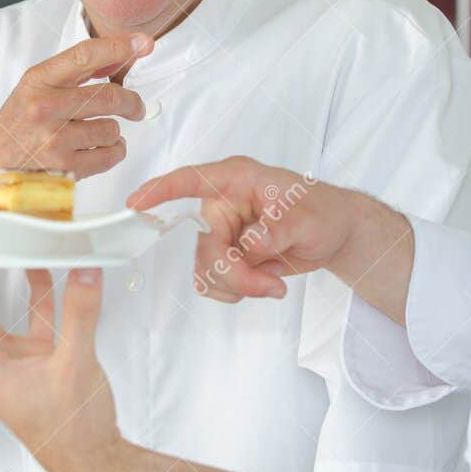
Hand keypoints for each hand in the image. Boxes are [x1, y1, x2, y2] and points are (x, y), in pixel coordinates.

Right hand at [0, 34, 152, 177]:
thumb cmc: (13, 131)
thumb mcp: (31, 93)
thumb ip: (70, 77)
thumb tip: (116, 61)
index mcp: (37, 82)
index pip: (84, 55)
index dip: (118, 47)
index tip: (142, 42)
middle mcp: (44, 107)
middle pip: (109, 95)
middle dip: (131, 102)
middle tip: (135, 108)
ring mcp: (54, 139)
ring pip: (112, 129)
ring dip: (114, 133)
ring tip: (98, 136)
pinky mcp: (64, 167)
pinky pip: (109, 155)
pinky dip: (112, 153)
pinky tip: (98, 152)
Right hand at [128, 156, 410, 304]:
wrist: (333, 234)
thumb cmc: (323, 212)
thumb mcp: (309, 218)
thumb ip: (279, 230)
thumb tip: (250, 243)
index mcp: (237, 180)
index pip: (193, 180)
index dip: (162, 190)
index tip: (137, 203)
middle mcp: (222, 205)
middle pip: (202, 244)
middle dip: (234, 273)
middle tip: (272, 285)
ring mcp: (221, 231)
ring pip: (204, 268)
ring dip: (238, 285)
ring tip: (274, 284)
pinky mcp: (224, 254)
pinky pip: (211, 280)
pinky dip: (234, 291)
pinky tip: (262, 285)